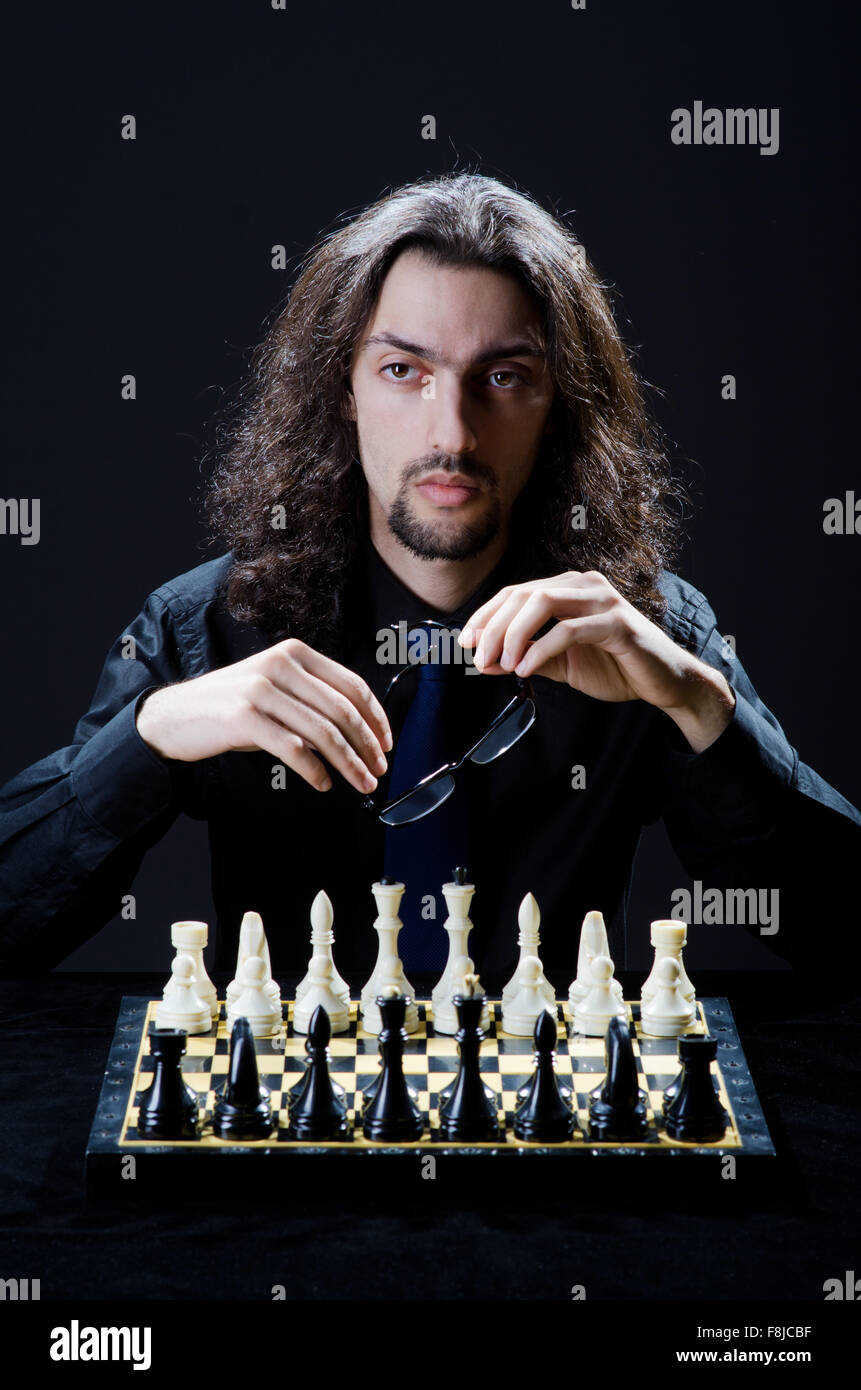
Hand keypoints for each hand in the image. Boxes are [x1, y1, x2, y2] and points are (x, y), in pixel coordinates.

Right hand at [136, 639, 391, 792]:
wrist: (175, 716)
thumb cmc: (231, 706)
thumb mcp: (275, 689)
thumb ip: (312, 699)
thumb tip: (360, 731)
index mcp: (295, 654)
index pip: (351, 685)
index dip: (376, 718)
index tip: (386, 744)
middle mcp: (280, 665)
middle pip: (342, 711)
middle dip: (367, 746)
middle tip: (379, 771)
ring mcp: (261, 690)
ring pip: (323, 732)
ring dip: (349, 763)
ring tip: (360, 783)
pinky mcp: (244, 718)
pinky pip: (293, 749)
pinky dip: (315, 771)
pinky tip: (323, 783)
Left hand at [458, 570, 735, 751]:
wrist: (663, 682)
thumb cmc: (615, 667)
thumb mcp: (560, 664)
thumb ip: (524, 658)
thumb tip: (484, 661)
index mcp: (568, 589)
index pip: (515, 592)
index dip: (486, 615)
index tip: (465, 641)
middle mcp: (584, 585)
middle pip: (523, 594)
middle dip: (494, 627)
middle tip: (478, 657)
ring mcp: (603, 600)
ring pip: (543, 603)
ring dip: (514, 634)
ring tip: (501, 663)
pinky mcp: (618, 622)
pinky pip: (569, 629)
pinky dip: (541, 649)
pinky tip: (526, 668)